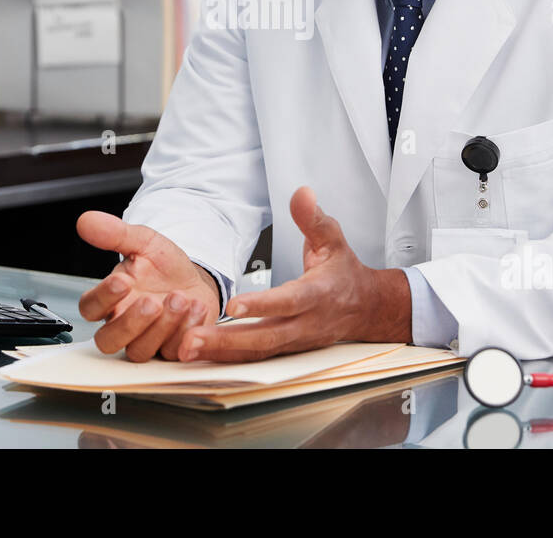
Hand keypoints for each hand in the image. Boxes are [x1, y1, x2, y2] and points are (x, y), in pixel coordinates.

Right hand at [75, 211, 220, 361]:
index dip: (103, 298)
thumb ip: (115, 234)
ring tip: (180, 298)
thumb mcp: (144, 242)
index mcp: (110, 300)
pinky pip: (172, 353)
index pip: (90, 307)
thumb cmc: (164, 266)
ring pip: (140, 350)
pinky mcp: (170, 350)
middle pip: (108, 341)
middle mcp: (123, 325)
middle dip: (130, 323)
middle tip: (152, 301)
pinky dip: (185, 332)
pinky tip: (196, 309)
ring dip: (161, 327)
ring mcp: (146, 341)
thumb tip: (85, 220)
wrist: (197, 279)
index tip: (123, 280)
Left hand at [178, 186, 400, 361]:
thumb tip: (302, 193)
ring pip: (256, 353)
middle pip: (265, 337)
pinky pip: (255, 358)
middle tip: (192, 338)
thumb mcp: (333, 239)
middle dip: (228, 340)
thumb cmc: (343, 271)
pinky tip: (200, 354)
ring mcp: (295, 341)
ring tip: (187, 348)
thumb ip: (313, 218)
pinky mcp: (285, 350)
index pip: (289, 301)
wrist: (366, 308)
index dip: (263, 305)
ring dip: (221, 353)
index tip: (234, 305)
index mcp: (317, 294)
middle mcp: (305, 323)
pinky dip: (227, 359)